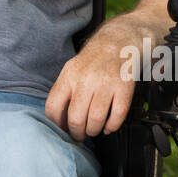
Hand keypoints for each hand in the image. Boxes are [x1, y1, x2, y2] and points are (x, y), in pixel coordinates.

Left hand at [45, 22, 144, 140]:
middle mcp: (86, 80)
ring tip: (93, 130)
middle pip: (75, 118)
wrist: (118, 41)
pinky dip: (111, 127)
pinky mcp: (123, 88)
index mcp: (69, 76)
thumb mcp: (71, 70)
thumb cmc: (93, 60)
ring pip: (95, 120)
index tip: (62, 130)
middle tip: (80, 135)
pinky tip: (108, 126)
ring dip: (93, 131)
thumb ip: (63, 92)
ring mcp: (106, 84)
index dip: (57, 124)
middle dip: (76, 133)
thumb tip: (58, 120)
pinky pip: (116, 116)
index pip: (53, 107)